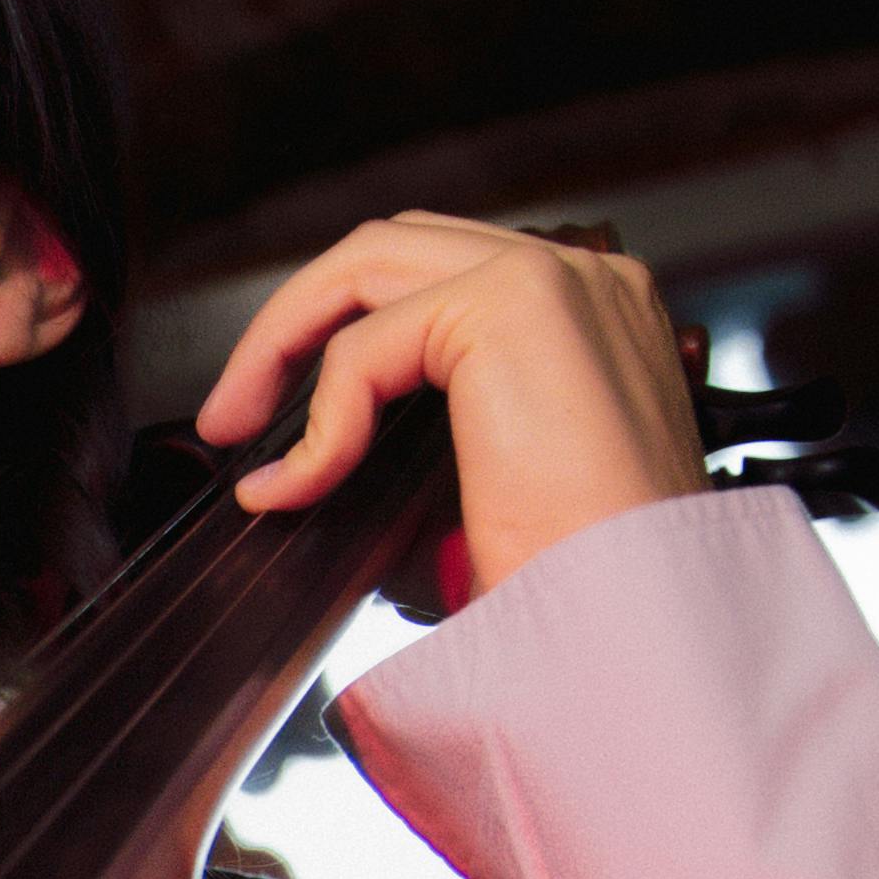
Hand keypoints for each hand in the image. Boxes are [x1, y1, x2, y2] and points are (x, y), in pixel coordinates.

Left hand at [197, 213, 703, 607]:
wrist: (643, 629)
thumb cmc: (587, 589)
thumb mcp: (492, 492)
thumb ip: (429, 433)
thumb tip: (314, 453)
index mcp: (592, 317)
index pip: (437, 276)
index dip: (342, 327)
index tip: (278, 413)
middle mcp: (586, 279)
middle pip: (393, 248)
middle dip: (295, 321)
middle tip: (235, 409)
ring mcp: (556, 281)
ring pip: (367, 266)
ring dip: (284, 341)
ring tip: (239, 422)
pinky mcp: (515, 306)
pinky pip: (368, 345)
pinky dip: (320, 417)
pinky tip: (305, 482)